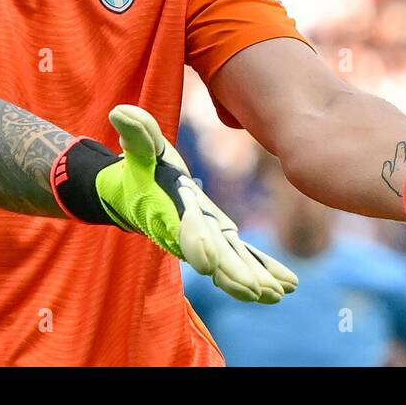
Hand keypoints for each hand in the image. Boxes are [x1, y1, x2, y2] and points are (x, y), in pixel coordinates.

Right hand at [53, 105, 297, 303]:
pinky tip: (286, 285)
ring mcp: (205, 238)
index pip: (183, 228)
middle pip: (213, 255)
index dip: (195, 245)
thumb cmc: (139, 168)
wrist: (134, 194)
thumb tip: (119, 111)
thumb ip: (136, 131)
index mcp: (170, 209)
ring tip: (278, 294)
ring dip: (253, 279)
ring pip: (231, 263)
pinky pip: (242, 257)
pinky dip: (263, 270)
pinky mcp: (218, 238)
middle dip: (233, 273)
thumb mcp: (139, 147)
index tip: (208, 265)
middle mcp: (189, 231)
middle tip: (256, 291)